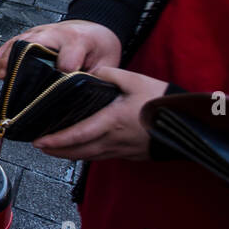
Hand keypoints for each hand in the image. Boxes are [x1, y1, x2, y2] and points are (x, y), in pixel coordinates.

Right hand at [0, 19, 121, 79]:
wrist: (96, 26)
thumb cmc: (101, 46)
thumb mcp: (107, 63)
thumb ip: (94, 79)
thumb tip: (79, 97)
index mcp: (78, 41)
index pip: (67, 60)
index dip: (61, 76)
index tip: (57, 90)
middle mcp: (57, 33)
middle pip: (35, 46)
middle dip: (23, 64)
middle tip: (14, 81)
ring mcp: (42, 31)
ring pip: (21, 42)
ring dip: (8, 58)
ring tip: (1, 75)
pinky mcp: (33, 33)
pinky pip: (14, 40)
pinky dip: (2, 52)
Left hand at [31, 67, 168, 160]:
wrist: (190, 121)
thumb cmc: (162, 100)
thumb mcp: (134, 80)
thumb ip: (108, 74)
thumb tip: (90, 72)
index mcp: (112, 122)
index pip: (78, 135)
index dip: (57, 140)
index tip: (40, 141)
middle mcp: (115, 140)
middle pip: (79, 151)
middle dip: (56, 150)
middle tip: (39, 145)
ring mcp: (123, 150)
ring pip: (90, 156)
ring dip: (69, 154)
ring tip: (53, 148)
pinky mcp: (131, 154)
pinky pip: (103, 156)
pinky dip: (86, 154)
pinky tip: (80, 148)